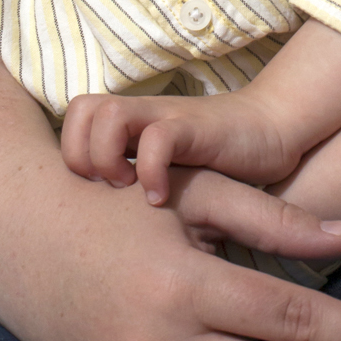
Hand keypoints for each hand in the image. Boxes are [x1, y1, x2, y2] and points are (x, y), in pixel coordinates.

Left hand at [63, 90, 301, 203]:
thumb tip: (91, 230)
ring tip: (131, 189)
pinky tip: (161, 201)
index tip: (94, 192)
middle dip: (81, 154)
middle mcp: (142, 115)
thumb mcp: (165, 172)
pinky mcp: (194, 127)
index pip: (73, 117)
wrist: (269, 131)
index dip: (71, 153)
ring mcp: (166, 117)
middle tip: (108, 188)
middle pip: (80, 109)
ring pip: (108, 114)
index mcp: (129, 124)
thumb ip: (132, 183)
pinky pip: (157, 139)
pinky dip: (151, 171)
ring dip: (108, 157)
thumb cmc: (215, 162)